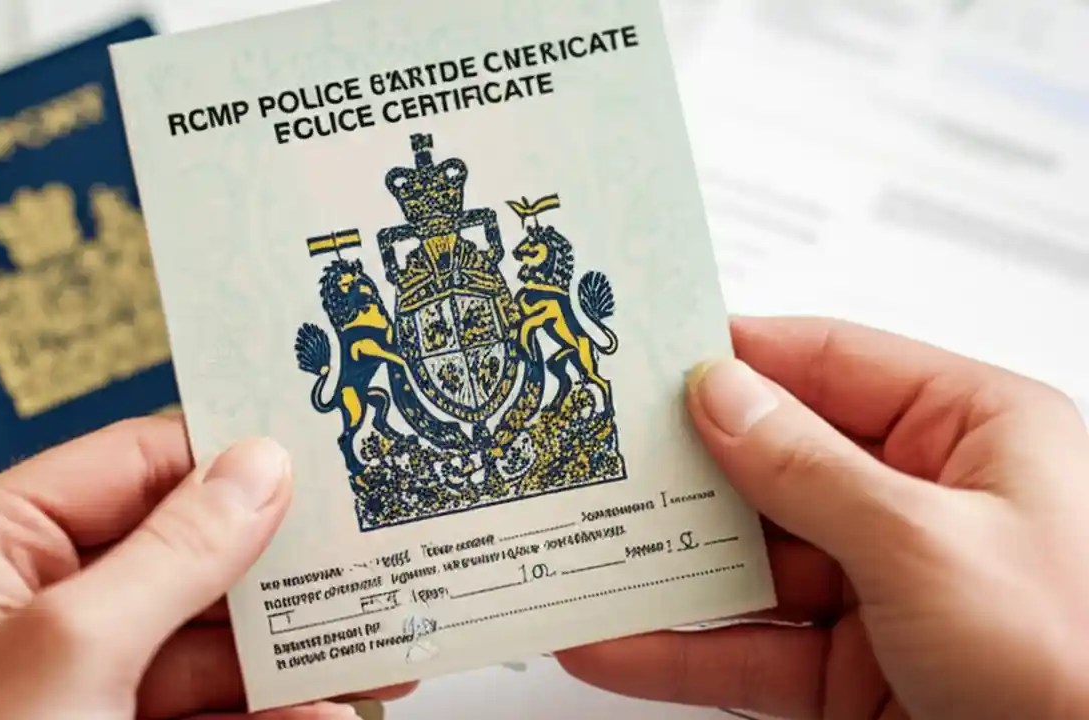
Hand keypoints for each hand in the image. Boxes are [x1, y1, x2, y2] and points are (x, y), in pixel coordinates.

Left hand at [0, 416, 410, 718]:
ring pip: (205, 644)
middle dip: (278, 574)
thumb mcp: (71, 650)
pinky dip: (266, 714)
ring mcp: (69, 681)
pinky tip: (320, 712)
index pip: (131, 464)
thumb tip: (255, 471)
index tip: (318, 460)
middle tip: (362, 561)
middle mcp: (27, 606)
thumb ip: (175, 553)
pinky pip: (203, 712)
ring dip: (290, 654)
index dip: (229, 458)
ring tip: (369, 648)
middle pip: (184, 557)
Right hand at [558, 318, 1088, 718]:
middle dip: (682, 472)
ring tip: (582, 549)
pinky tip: (613, 640)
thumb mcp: (929, 546)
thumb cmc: (1080, 665)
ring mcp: (883, 591)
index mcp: (973, 434)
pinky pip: (748, 650)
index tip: (646, 358)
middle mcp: (924, 504)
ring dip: (664, 568)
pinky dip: (677, 651)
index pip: (829, 365)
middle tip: (592, 456)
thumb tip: (721, 395)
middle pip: (773, 466)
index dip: (736, 357)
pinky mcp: (851, 672)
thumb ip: (810, 469)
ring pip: (749, 564)